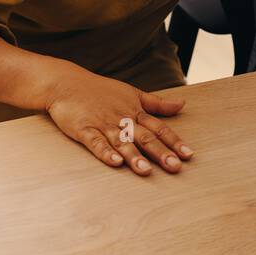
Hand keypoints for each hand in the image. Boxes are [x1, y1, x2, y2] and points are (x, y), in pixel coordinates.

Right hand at [44, 68, 192, 175]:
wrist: (67, 83)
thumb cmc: (101, 90)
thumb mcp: (133, 93)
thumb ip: (157, 104)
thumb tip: (182, 104)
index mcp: (135, 112)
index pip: (158, 128)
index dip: (174, 141)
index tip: (188, 155)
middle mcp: (122, 119)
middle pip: (144, 137)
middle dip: (160, 152)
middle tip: (174, 167)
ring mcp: (103, 124)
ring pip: (121, 142)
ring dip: (134, 156)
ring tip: (146, 171)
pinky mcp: (84, 130)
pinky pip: (96, 143)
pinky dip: (105, 152)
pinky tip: (114, 162)